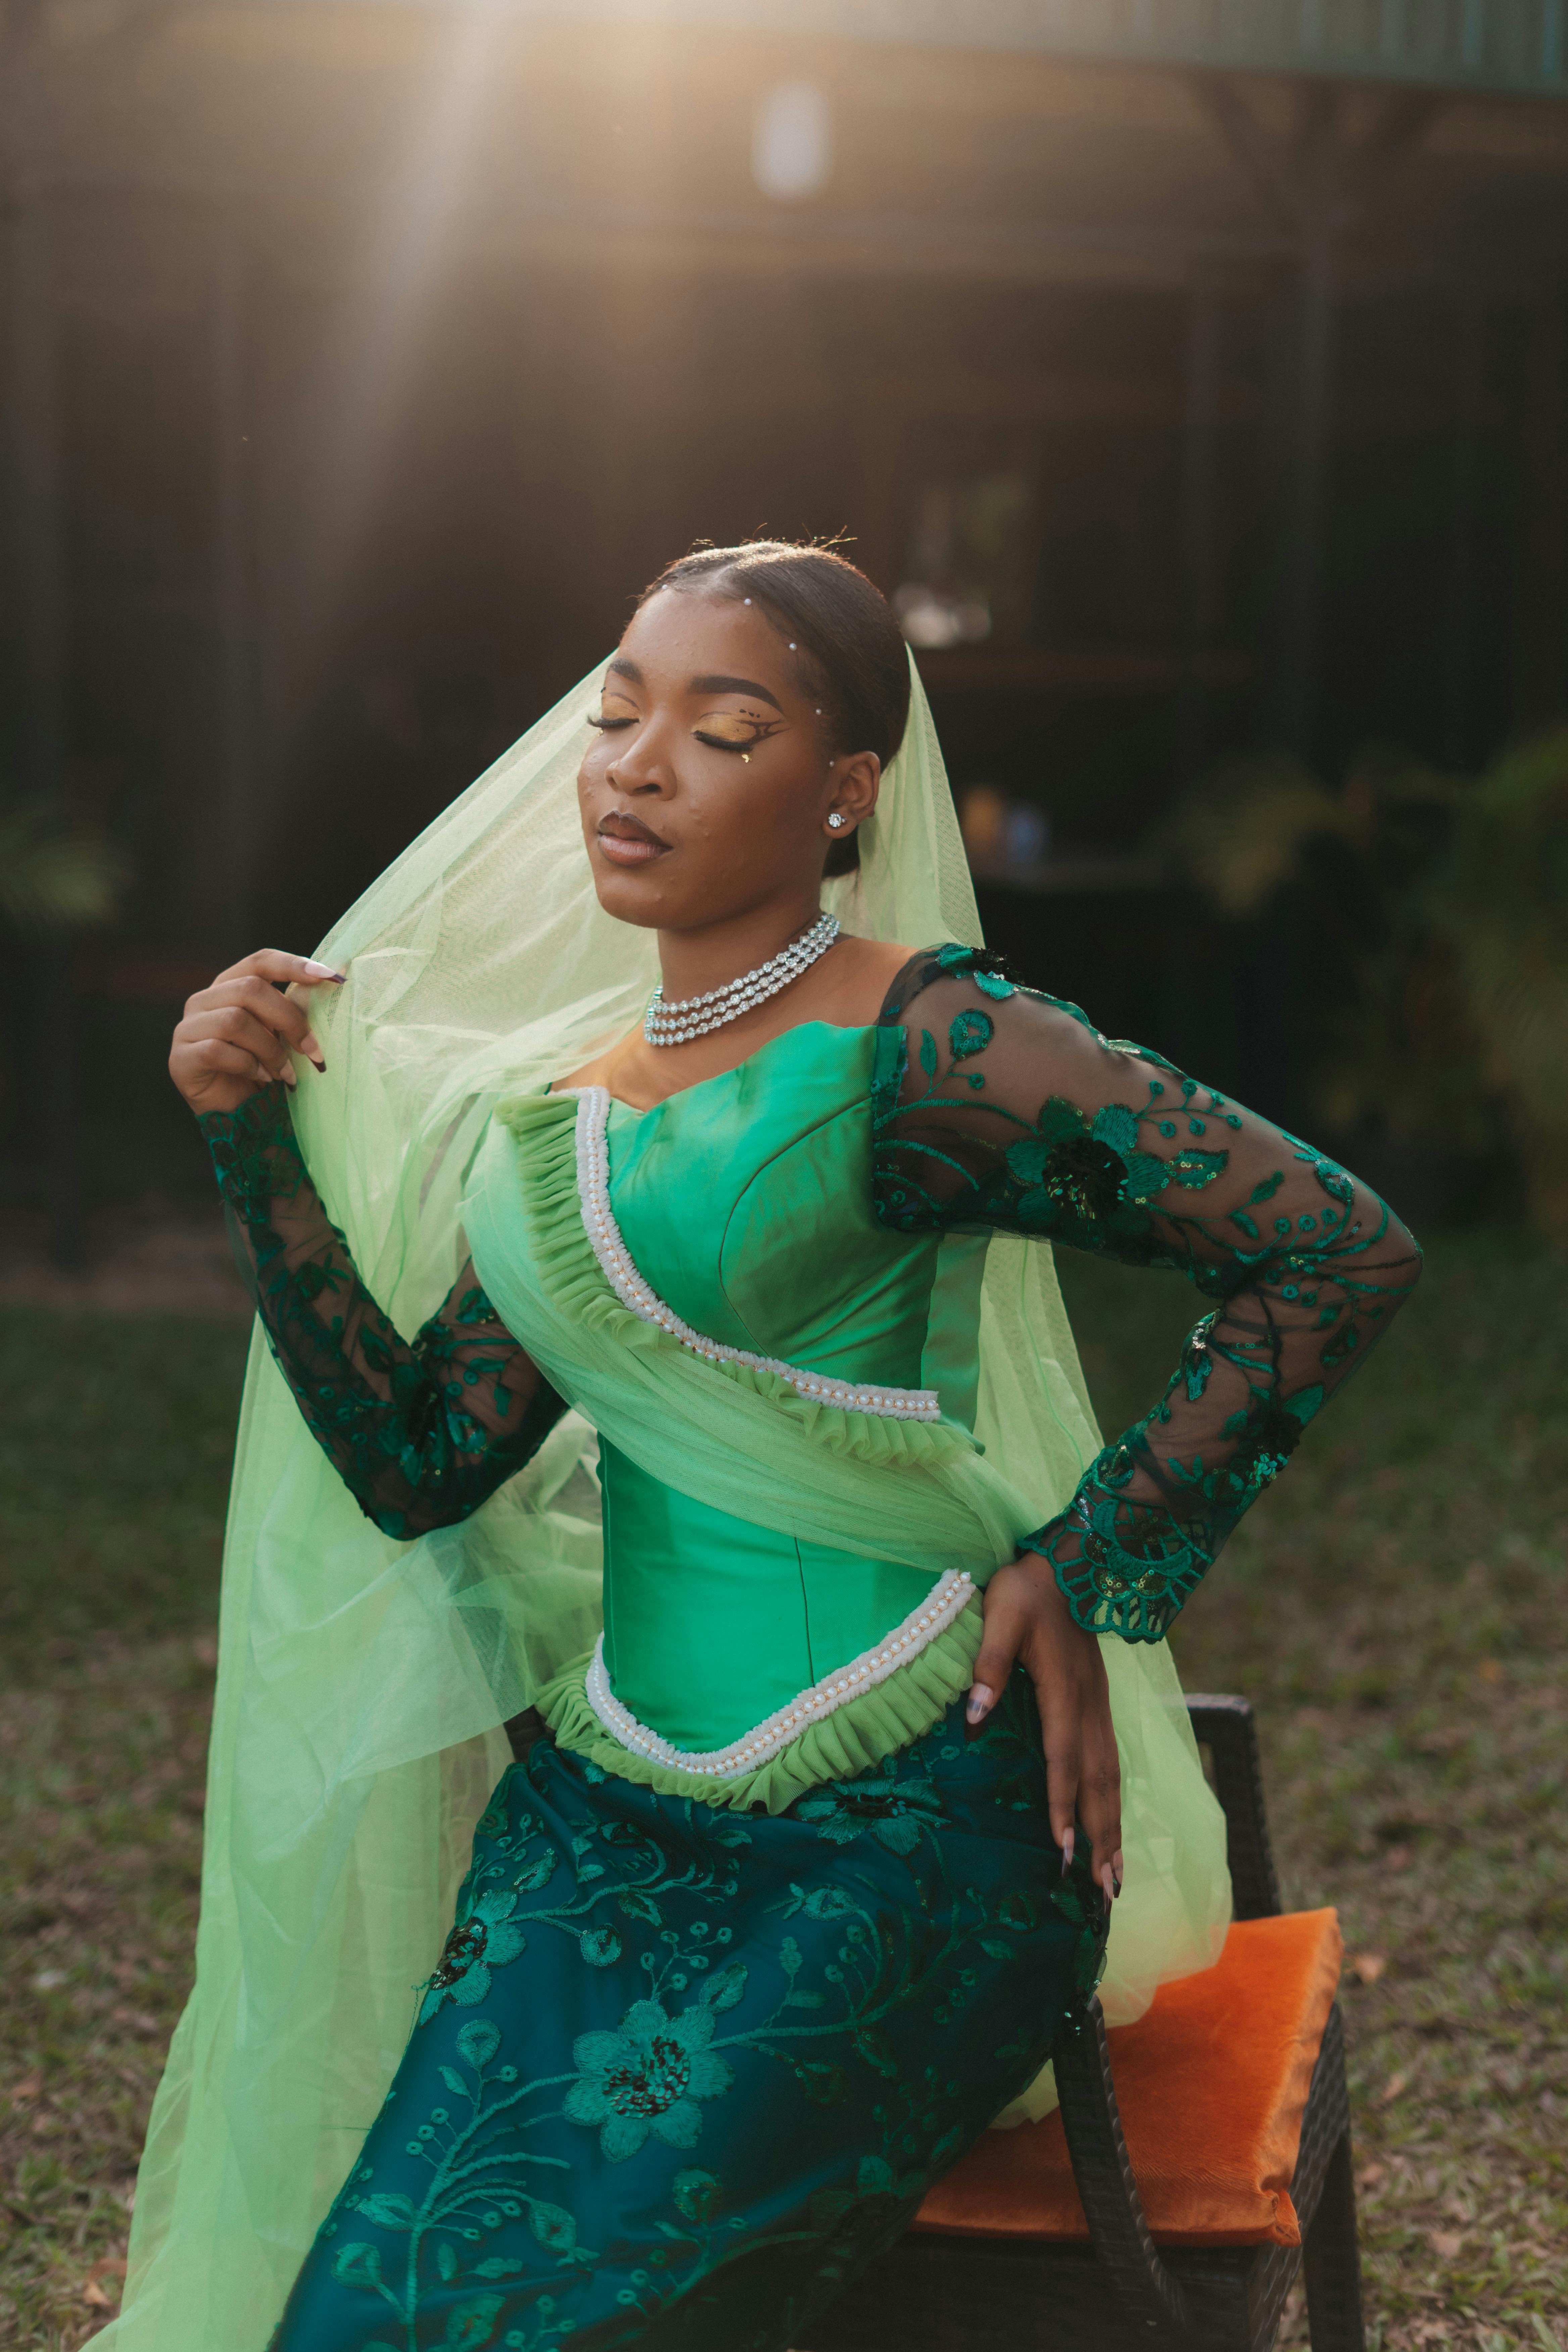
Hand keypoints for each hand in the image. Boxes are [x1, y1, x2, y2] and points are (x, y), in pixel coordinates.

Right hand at [168, 949, 345, 1115]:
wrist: (236, 1113)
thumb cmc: (262, 1069)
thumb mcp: (279, 1035)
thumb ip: (290, 1011)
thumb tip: (331, 983)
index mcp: (229, 986)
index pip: (259, 961)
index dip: (293, 965)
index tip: (329, 977)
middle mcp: (203, 1000)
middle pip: (250, 989)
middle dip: (289, 1020)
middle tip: (313, 1050)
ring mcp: (187, 1028)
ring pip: (235, 1020)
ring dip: (270, 1049)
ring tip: (286, 1073)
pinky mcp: (181, 1057)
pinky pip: (217, 1050)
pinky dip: (248, 1066)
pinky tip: (262, 1079)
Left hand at [967, 1551, 1123, 1906]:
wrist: (1072, 1562)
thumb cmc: (1027, 1588)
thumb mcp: (999, 1614)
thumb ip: (989, 1664)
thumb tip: (973, 1717)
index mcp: (1064, 1691)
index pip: (1063, 1760)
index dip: (1064, 1807)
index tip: (1063, 1852)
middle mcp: (1089, 1706)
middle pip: (1099, 1781)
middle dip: (1103, 1836)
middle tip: (1105, 1889)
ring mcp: (1100, 1705)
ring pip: (1111, 1775)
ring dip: (1114, 1824)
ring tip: (1117, 1873)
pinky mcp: (1099, 1702)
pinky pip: (1111, 1760)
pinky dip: (1113, 1796)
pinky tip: (1112, 1818)